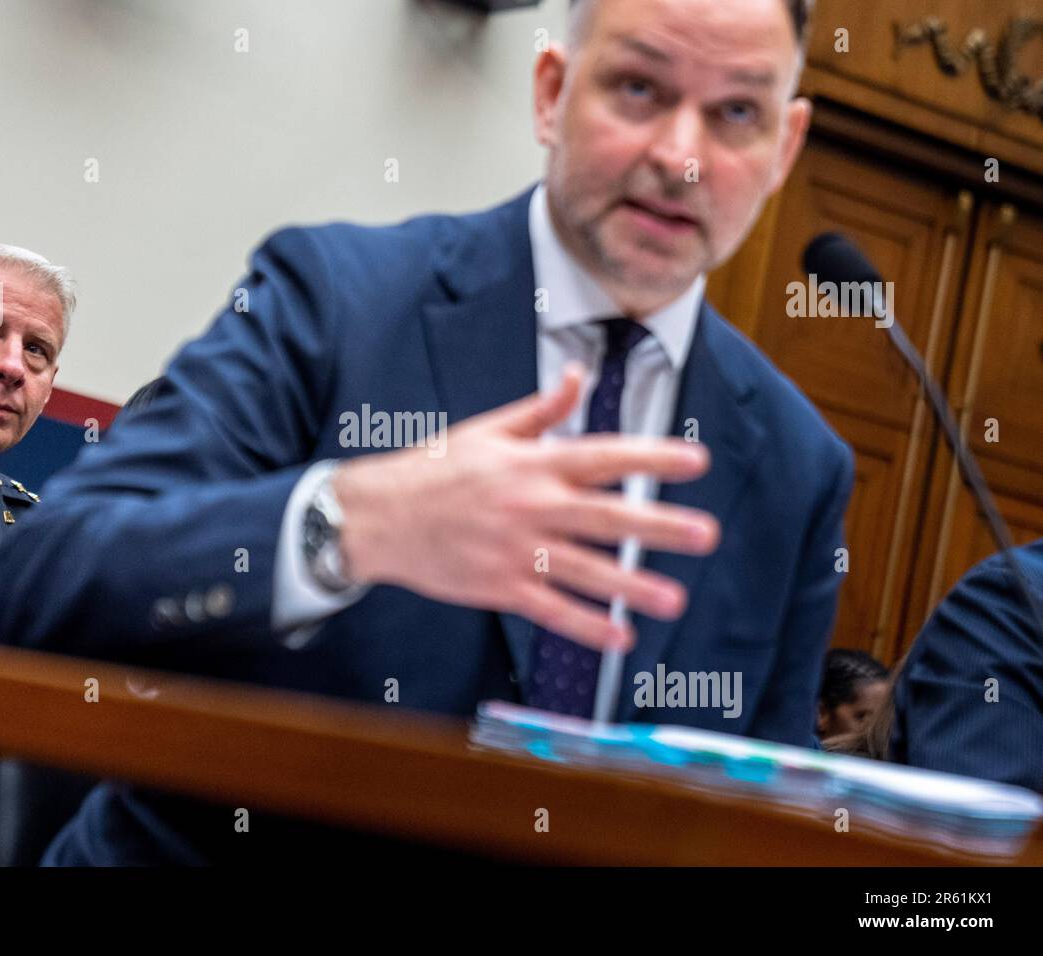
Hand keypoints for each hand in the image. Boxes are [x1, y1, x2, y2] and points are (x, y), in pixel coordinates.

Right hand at [333, 366, 718, 651]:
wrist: (378, 516)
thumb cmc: (433, 469)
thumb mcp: (488, 429)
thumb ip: (543, 409)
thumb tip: (579, 374)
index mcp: (532, 462)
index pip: (604, 456)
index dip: (652, 458)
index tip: (696, 462)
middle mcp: (531, 505)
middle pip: (606, 516)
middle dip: (659, 526)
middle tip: (705, 535)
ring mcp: (515, 549)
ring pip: (585, 570)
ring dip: (632, 586)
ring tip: (674, 600)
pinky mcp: (499, 586)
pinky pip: (551, 609)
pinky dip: (587, 627)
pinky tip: (621, 638)